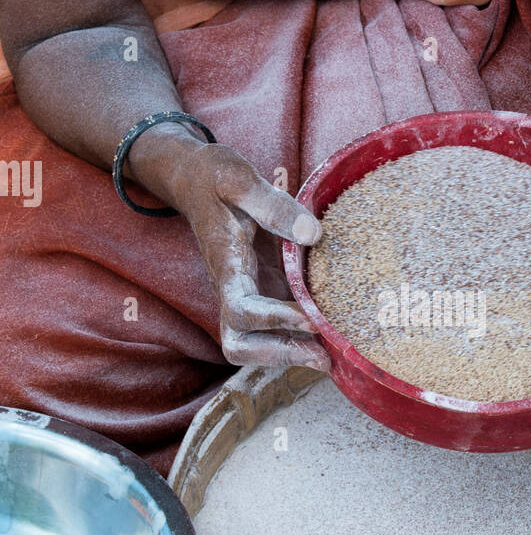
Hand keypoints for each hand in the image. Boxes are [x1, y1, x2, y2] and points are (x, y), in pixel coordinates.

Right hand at [131, 127, 330, 368]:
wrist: (193, 180)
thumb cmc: (212, 178)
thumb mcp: (238, 179)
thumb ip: (273, 205)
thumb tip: (313, 233)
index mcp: (225, 266)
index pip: (241, 310)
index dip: (274, 321)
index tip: (311, 318)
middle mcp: (232, 289)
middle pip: (240, 344)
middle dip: (279, 354)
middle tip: (323, 357)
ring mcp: (245, 293)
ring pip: (255, 343)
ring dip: (291, 353)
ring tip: (334, 353)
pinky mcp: (260, 290)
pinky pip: (275, 327)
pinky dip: (299, 337)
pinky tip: (331, 333)